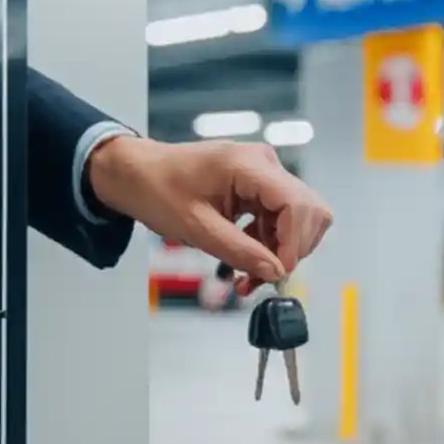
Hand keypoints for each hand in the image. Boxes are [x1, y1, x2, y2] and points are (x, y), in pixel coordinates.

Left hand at [88, 137, 332, 291]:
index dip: (295, 243)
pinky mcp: (257, 187)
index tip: (278, 272)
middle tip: (262, 278)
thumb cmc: (157, 189)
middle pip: (307, 211)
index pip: (297, 204)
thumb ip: (239, 251)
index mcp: (249, 165)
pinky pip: (278, 219)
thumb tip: (276, 272)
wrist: (137, 174)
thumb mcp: (196, 228)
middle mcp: (264, 164)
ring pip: (295, 220)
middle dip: (291, 250)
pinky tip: (245, 262)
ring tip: (248, 278)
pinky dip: (268, 245)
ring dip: (279, 252)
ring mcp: (262, 174)